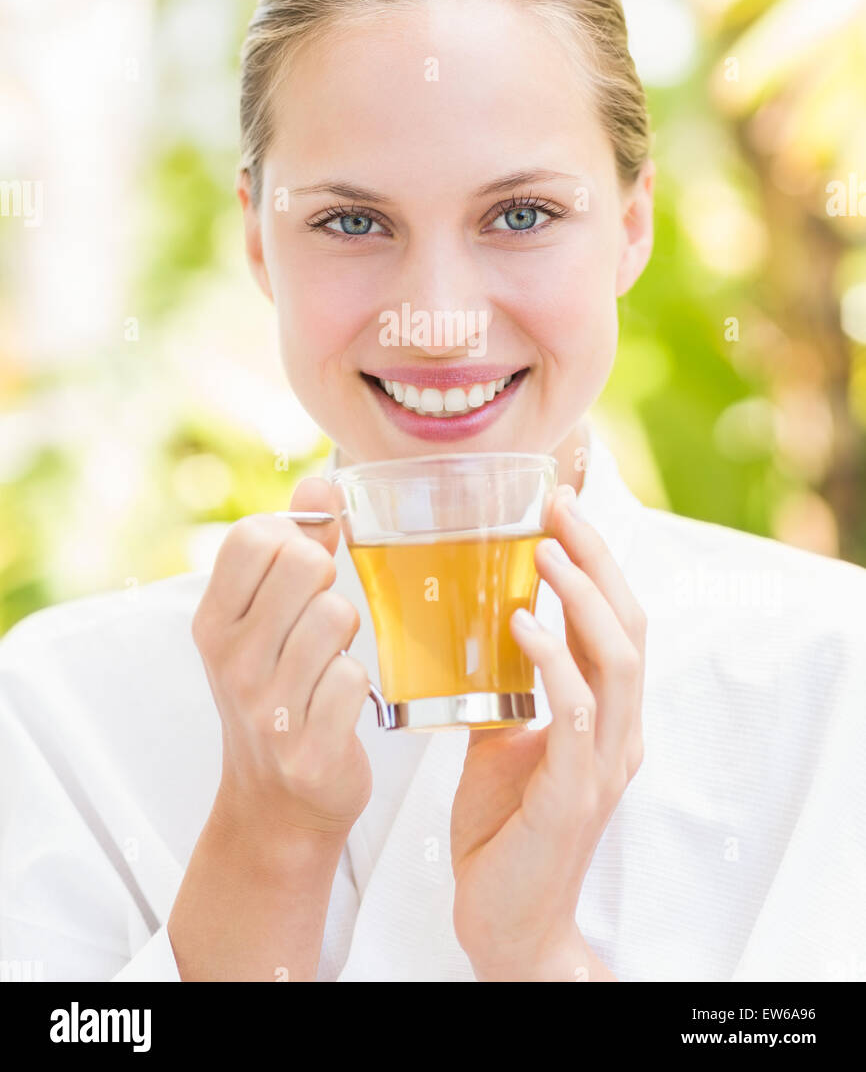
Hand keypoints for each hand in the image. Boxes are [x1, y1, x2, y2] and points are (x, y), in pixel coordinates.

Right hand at [192, 477, 372, 844]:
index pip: (256, 534)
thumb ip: (298, 545)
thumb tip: (322, 483)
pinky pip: (355, 680)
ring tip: (325, 669)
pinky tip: (336, 711)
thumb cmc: (279, 692)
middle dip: (328, 589)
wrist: (276, 804)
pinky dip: (358, 692)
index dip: (294, 541)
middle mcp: (230, 659)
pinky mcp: (304, 747)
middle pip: (306, 565)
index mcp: (213, 620)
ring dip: (346, 642)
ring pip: (337, 617)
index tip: (297, 577)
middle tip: (316, 628)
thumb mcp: (267, 620)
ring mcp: (263, 706)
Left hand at [450, 484, 646, 980]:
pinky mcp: (575, 795)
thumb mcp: (503, 741)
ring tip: (545, 553)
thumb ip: (506, 690)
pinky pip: (575, 713)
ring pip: (616, 660)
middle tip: (557, 507)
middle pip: (630, 625)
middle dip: (597, 559)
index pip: (617, 621)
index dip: (596, 562)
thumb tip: (475, 629)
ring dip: (582, 598)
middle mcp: (619, 733)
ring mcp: (603, 764)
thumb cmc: (504, 830)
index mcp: (606, 716)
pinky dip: (553, 662)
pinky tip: (523, 625)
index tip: (559, 508)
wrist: (506, 922)